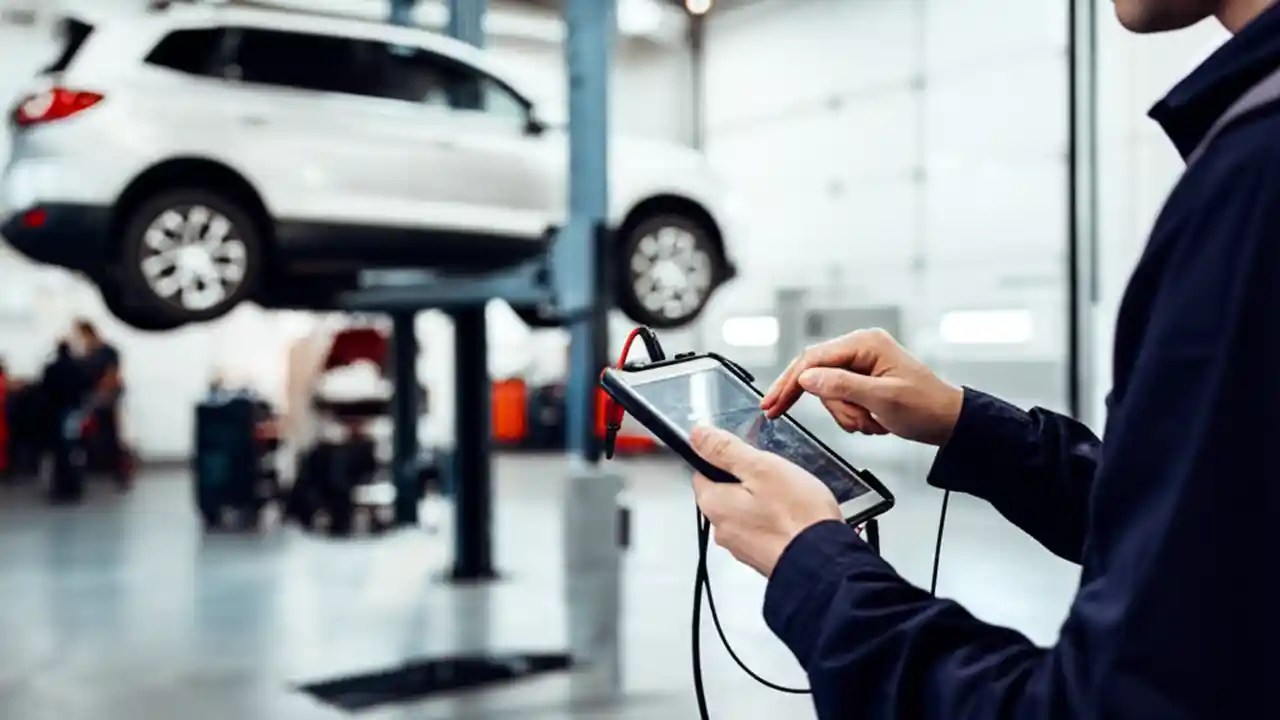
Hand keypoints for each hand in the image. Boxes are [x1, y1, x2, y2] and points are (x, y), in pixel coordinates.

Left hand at [691, 425, 840, 576]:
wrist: (825, 563)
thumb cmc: (796, 517)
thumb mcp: (760, 468)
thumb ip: (725, 450)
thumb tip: (697, 435)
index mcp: (714, 504)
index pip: (702, 471)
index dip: (724, 459)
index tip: (747, 456)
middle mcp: (722, 529)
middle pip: (725, 492)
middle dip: (747, 481)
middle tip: (775, 476)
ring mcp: (743, 547)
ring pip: (746, 512)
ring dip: (763, 502)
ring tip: (790, 498)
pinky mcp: (763, 557)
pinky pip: (763, 530)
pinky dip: (776, 521)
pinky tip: (796, 517)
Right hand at [761, 328, 963, 446]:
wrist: (949, 421)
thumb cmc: (925, 406)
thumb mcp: (882, 398)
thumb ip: (842, 386)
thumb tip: (806, 377)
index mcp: (865, 343)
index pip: (813, 359)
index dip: (789, 382)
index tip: (772, 404)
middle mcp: (860, 348)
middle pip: (817, 374)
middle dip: (823, 402)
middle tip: (781, 416)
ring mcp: (862, 364)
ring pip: (829, 392)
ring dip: (845, 414)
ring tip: (870, 424)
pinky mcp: (864, 380)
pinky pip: (841, 399)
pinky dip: (852, 416)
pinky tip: (873, 422)